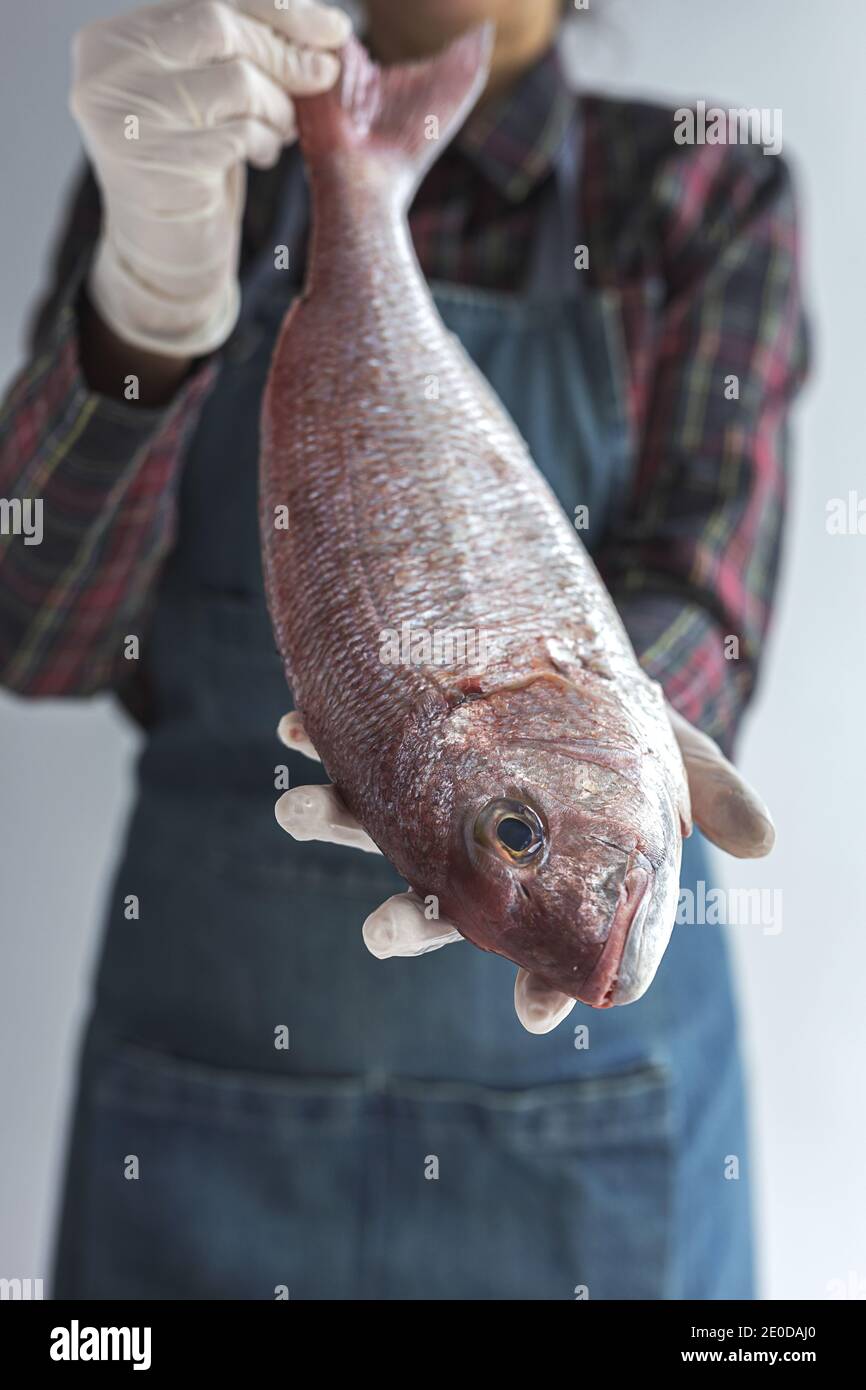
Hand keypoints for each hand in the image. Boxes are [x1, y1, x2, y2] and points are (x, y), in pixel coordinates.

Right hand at [70, 0, 350, 357]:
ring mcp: (124, 118)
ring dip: (276, 105)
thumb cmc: (191, 167)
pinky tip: (262, 155)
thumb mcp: (205, 95)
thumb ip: (237, 50)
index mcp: (110, 41)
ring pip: (236, 79)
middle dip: (284, 53)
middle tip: (323, 77)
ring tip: (279, 129)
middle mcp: (105, 72)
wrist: (165, 255)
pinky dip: (263, 141)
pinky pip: (238, 132)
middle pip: (219, 26)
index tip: (334, 27)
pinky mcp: (156, 163)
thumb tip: (325, 28)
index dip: (277, 10)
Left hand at [274, 703, 775, 1033]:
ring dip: (335, 825)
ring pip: (377, 829)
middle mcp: (476, 852)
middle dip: (410, 923)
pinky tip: (298, 727)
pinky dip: (323, 741)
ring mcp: (425, 802)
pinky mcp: (393, 747)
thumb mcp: (675, 758)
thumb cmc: (623, 733)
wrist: (566, 666)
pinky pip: (351, 748)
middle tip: (381, 931)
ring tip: (298, 810)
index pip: (544, 946)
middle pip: (441, 903)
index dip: (543, 984)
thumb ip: (708, 795)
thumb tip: (764, 842)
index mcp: (542, 873)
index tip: (536, 1013)